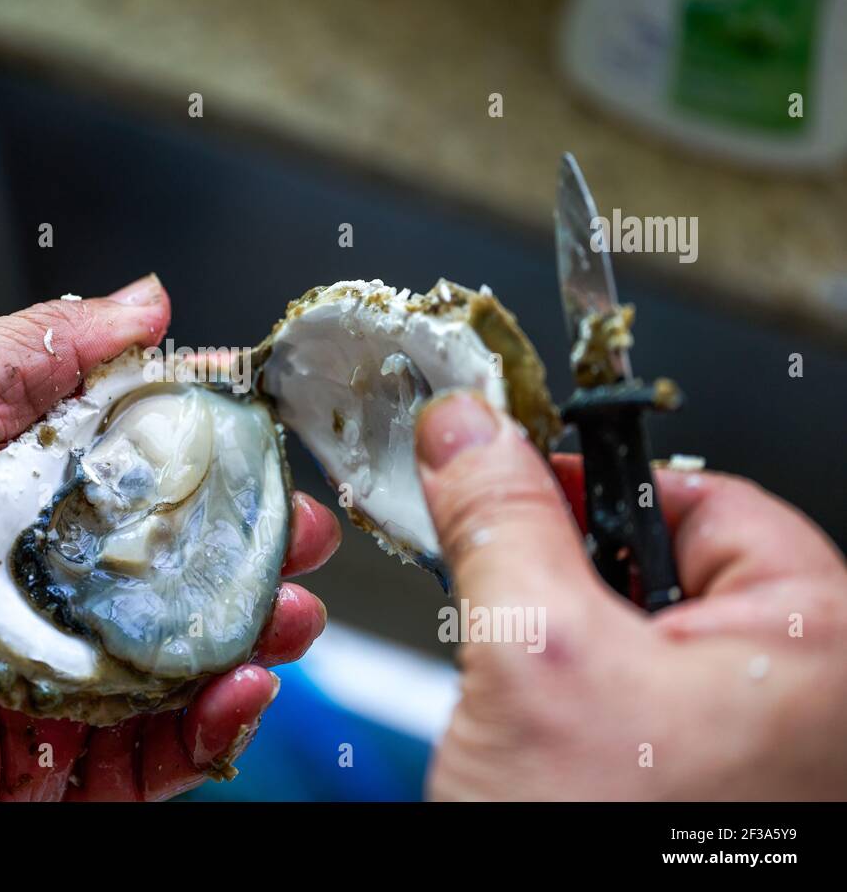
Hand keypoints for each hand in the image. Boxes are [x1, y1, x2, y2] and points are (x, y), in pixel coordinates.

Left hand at [0, 275, 339, 799]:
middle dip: (251, 558)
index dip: (217, 460)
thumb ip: (37, 351)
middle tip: (307, 538)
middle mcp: (30, 585)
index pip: (143, 473)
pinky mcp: (27, 769)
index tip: (277, 446)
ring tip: (293, 619)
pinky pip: (141, 763)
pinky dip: (203, 735)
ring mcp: (34, 679)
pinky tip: (237, 693)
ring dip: (247, 644)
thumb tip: (145, 295)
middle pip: (172, 577)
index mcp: (9, 490)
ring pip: (174, 670)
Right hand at [415, 390, 846, 799]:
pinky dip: (581, 709)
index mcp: (824, 637)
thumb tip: (467, 428)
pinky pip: (642, 709)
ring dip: (566, 655)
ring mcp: (772, 754)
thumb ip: (501, 520)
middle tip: (526, 639)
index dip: (589, 484)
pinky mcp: (720, 793)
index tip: (512, 495)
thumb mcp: (535, 660)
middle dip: (568, 587)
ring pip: (641, 641)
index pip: (700, 489)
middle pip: (664, 565)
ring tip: (541, 716)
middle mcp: (816, 696)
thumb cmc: (612, 850)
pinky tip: (553, 753)